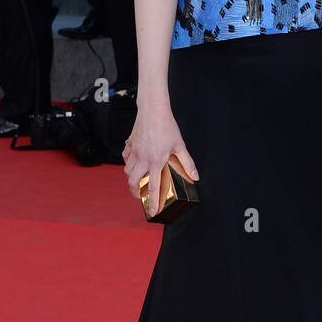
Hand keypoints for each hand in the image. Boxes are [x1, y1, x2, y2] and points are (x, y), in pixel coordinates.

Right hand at [123, 102, 198, 216]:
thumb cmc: (167, 127)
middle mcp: (142, 159)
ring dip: (132, 178)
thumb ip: (187, 163)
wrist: (153, 110)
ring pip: (127, 172)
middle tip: (141, 195)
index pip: (153, 188)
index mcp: (155, 162)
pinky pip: (125, 159)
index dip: (152, 202)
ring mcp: (134, 152)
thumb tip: (195, 176)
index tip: (152, 211)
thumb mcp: (180, 146)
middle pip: (133, 183)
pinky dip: (128, 164)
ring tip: (139, 179)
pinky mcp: (129, 145)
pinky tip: (135, 162)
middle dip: (136, 192)